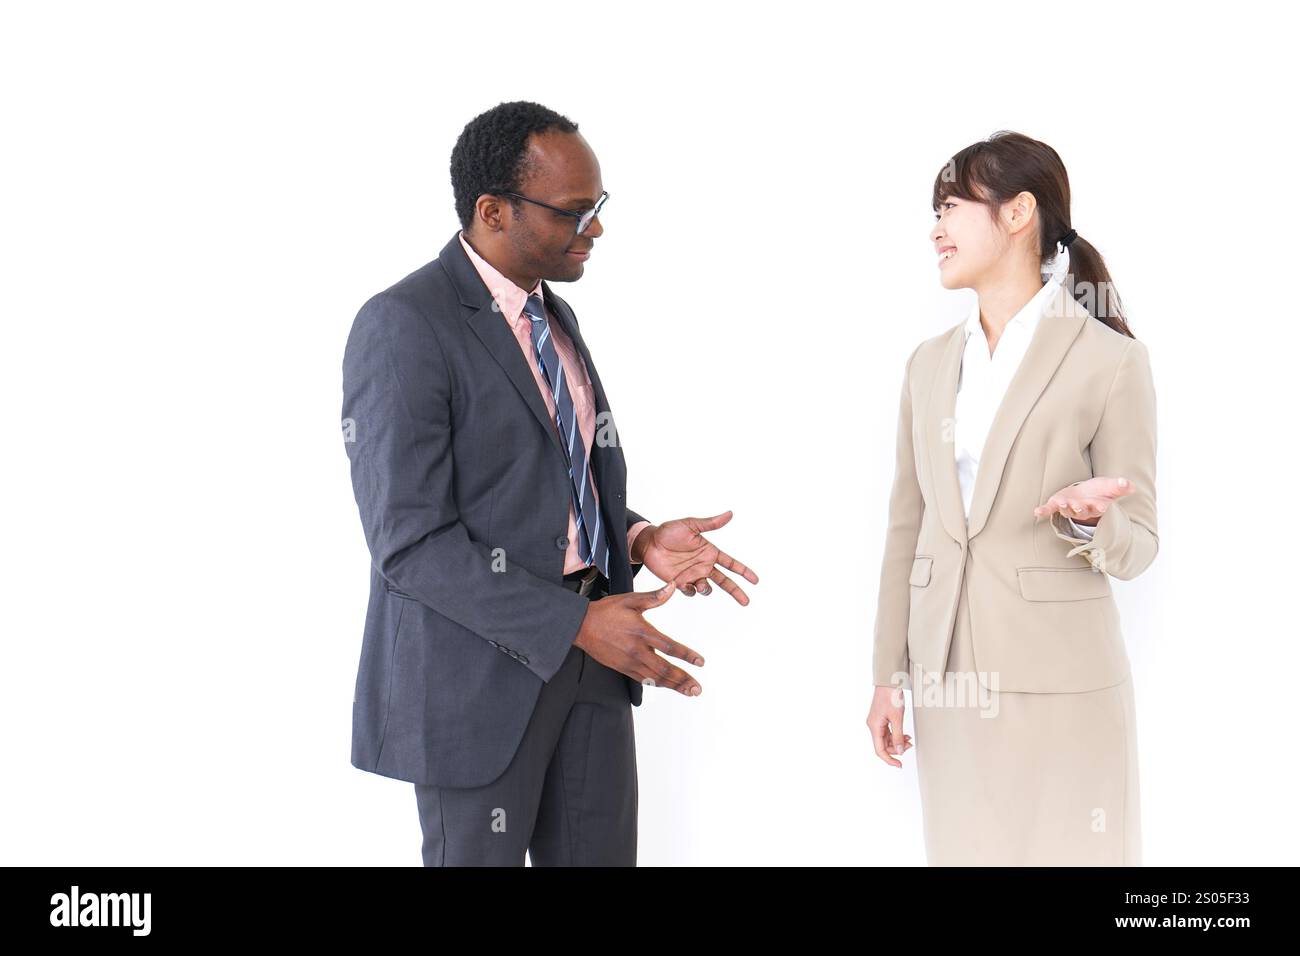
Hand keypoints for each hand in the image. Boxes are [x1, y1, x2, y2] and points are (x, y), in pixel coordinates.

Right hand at [573, 582, 706, 695]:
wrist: (581, 626)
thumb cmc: (606, 611)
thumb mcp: (630, 600)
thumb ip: (654, 597)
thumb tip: (672, 587)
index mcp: (641, 632)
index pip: (669, 647)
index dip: (686, 655)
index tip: (700, 662)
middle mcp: (636, 650)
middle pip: (664, 669)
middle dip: (683, 679)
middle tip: (698, 689)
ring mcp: (629, 662)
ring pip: (655, 678)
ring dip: (674, 686)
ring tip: (689, 692)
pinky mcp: (623, 668)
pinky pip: (644, 679)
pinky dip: (658, 684)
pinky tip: (669, 686)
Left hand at [633, 511, 758, 603]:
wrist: (649, 542)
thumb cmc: (669, 531)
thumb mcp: (690, 525)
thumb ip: (710, 523)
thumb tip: (730, 514)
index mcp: (710, 552)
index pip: (731, 564)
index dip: (744, 571)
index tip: (755, 580)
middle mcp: (704, 565)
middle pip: (725, 581)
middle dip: (736, 591)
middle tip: (746, 602)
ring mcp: (692, 575)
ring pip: (707, 589)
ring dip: (706, 589)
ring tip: (701, 585)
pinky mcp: (679, 582)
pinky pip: (689, 592)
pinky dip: (688, 590)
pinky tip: (681, 583)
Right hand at [867, 685, 911, 767]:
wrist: (889, 681)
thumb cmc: (891, 696)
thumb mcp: (897, 718)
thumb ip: (898, 736)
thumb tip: (899, 751)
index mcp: (874, 726)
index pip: (879, 750)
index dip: (889, 759)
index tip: (899, 765)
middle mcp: (873, 726)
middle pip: (883, 745)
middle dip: (896, 748)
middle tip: (909, 746)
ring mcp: (877, 722)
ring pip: (886, 739)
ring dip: (897, 742)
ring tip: (909, 739)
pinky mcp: (881, 718)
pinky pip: (888, 732)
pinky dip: (896, 735)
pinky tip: (905, 734)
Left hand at [1034, 476, 1134, 525]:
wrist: (1085, 495)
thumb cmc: (1099, 492)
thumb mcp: (1111, 487)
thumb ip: (1121, 486)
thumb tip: (1130, 484)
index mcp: (1097, 506)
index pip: (1101, 507)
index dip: (1102, 506)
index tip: (1104, 505)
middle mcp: (1083, 509)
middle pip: (1082, 511)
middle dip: (1081, 508)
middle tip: (1080, 506)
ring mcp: (1069, 508)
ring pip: (1067, 511)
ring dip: (1065, 508)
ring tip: (1063, 503)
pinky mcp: (1057, 504)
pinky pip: (1050, 510)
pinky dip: (1044, 511)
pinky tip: (1037, 512)